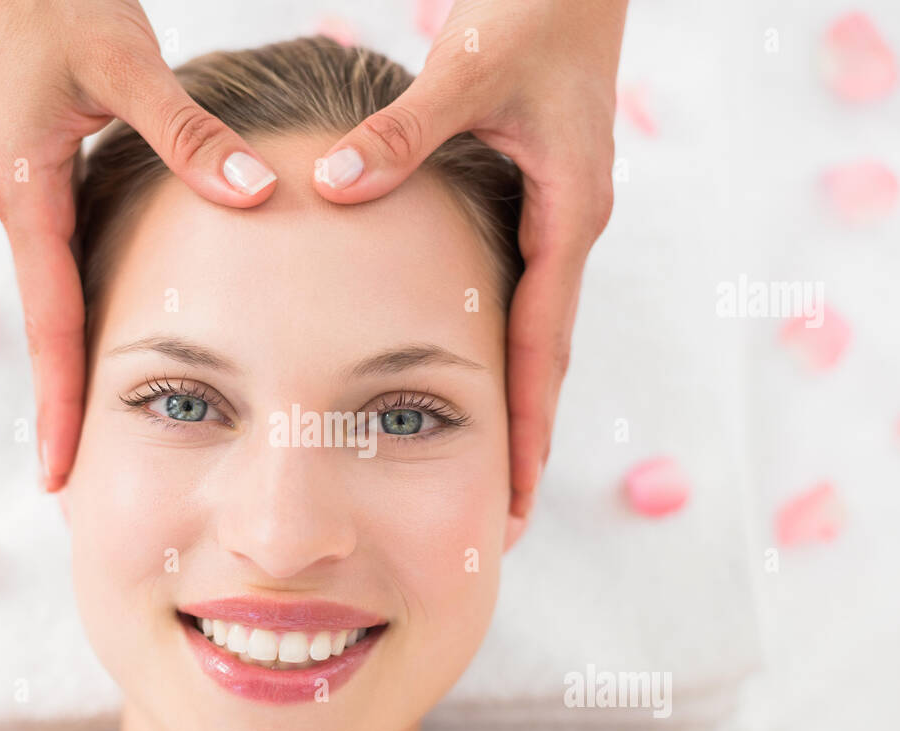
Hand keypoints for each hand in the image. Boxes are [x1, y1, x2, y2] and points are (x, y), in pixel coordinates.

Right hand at [0, 0, 278, 490]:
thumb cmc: (57, 2)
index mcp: (28, 194)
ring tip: (95, 431)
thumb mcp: (124, 62)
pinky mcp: (50, 180)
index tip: (60, 471)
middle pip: (47, 328)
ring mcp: (33, 197)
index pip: (50, 321)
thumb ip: (189, 134)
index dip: (60, 400)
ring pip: (57, 300)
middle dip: (59, 404)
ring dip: (73, 366)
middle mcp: (24, 208)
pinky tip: (116, 337)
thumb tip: (254, 198)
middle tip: (72, 480)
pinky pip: (71, 263)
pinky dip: (91, 312)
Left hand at [311, 0, 627, 539]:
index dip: (527, 422)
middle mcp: (567, 227)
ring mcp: (558, 218)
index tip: (517, 494)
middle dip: (530, 435)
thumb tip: (332, 189)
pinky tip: (473, 372)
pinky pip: (521, 291)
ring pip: (537, 329)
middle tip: (509, 512)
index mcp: (563, 213)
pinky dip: (503, 344)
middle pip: (547, 356)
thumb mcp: (466, 68)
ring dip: (519, 398)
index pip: (542, 343)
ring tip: (496, 468)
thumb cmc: (533, 11)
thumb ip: (401, 136)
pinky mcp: (541, 201)